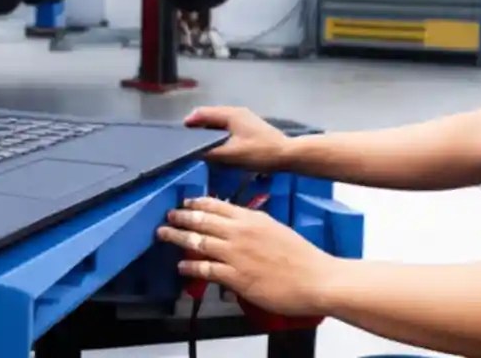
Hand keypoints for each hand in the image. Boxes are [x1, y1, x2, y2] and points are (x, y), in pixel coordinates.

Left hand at [157, 197, 335, 316]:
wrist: (316, 278)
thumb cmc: (301, 256)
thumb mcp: (275, 229)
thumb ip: (253, 225)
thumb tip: (237, 225)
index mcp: (251, 218)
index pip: (216, 205)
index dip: (197, 203)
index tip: (185, 202)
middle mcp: (240, 232)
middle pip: (202, 220)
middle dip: (181, 217)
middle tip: (168, 216)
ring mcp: (236, 254)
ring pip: (198, 242)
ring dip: (178, 238)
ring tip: (164, 235)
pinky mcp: (236, 276)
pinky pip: (205, 268)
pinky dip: (190, 266)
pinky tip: (181, 266)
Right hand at [184, 106, 290, 169]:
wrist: (288, 154)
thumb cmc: (260, 153)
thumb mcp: (232, 155)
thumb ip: (211, 153)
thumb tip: (194, 152)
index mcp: (231, 114)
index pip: (203, 113)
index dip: (190, 122)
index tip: (180, 134)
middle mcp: (236, 112)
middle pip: (210, 115)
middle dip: (198, 126)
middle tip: (187, 140)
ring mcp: (244, 118)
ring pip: (219, 121)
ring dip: (208, 130)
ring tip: (199, 144)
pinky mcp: (249, 127)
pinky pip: (228, 126)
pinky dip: (218, 133)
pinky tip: (217, 145)